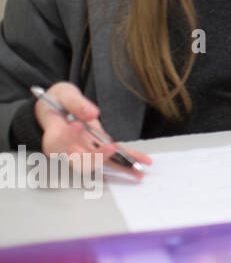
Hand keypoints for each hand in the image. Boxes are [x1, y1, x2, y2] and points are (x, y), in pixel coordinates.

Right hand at [34, 81, 150, 179]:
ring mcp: (86, 150)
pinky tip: (144, 161)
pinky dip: (129, 158)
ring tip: (137, 168)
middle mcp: (69, 149)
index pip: (58, 142)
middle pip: (80, 160)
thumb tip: (91, 113)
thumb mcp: (63, 94)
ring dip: (119, 165)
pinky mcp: (99, 147)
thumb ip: (75, 103)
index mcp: (54, 137)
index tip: (77, 125)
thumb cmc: (58, 101)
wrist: (58, 107)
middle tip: (110, 148)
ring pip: (101, 162)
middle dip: (96, 157)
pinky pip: (114, 155)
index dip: (67, 137)